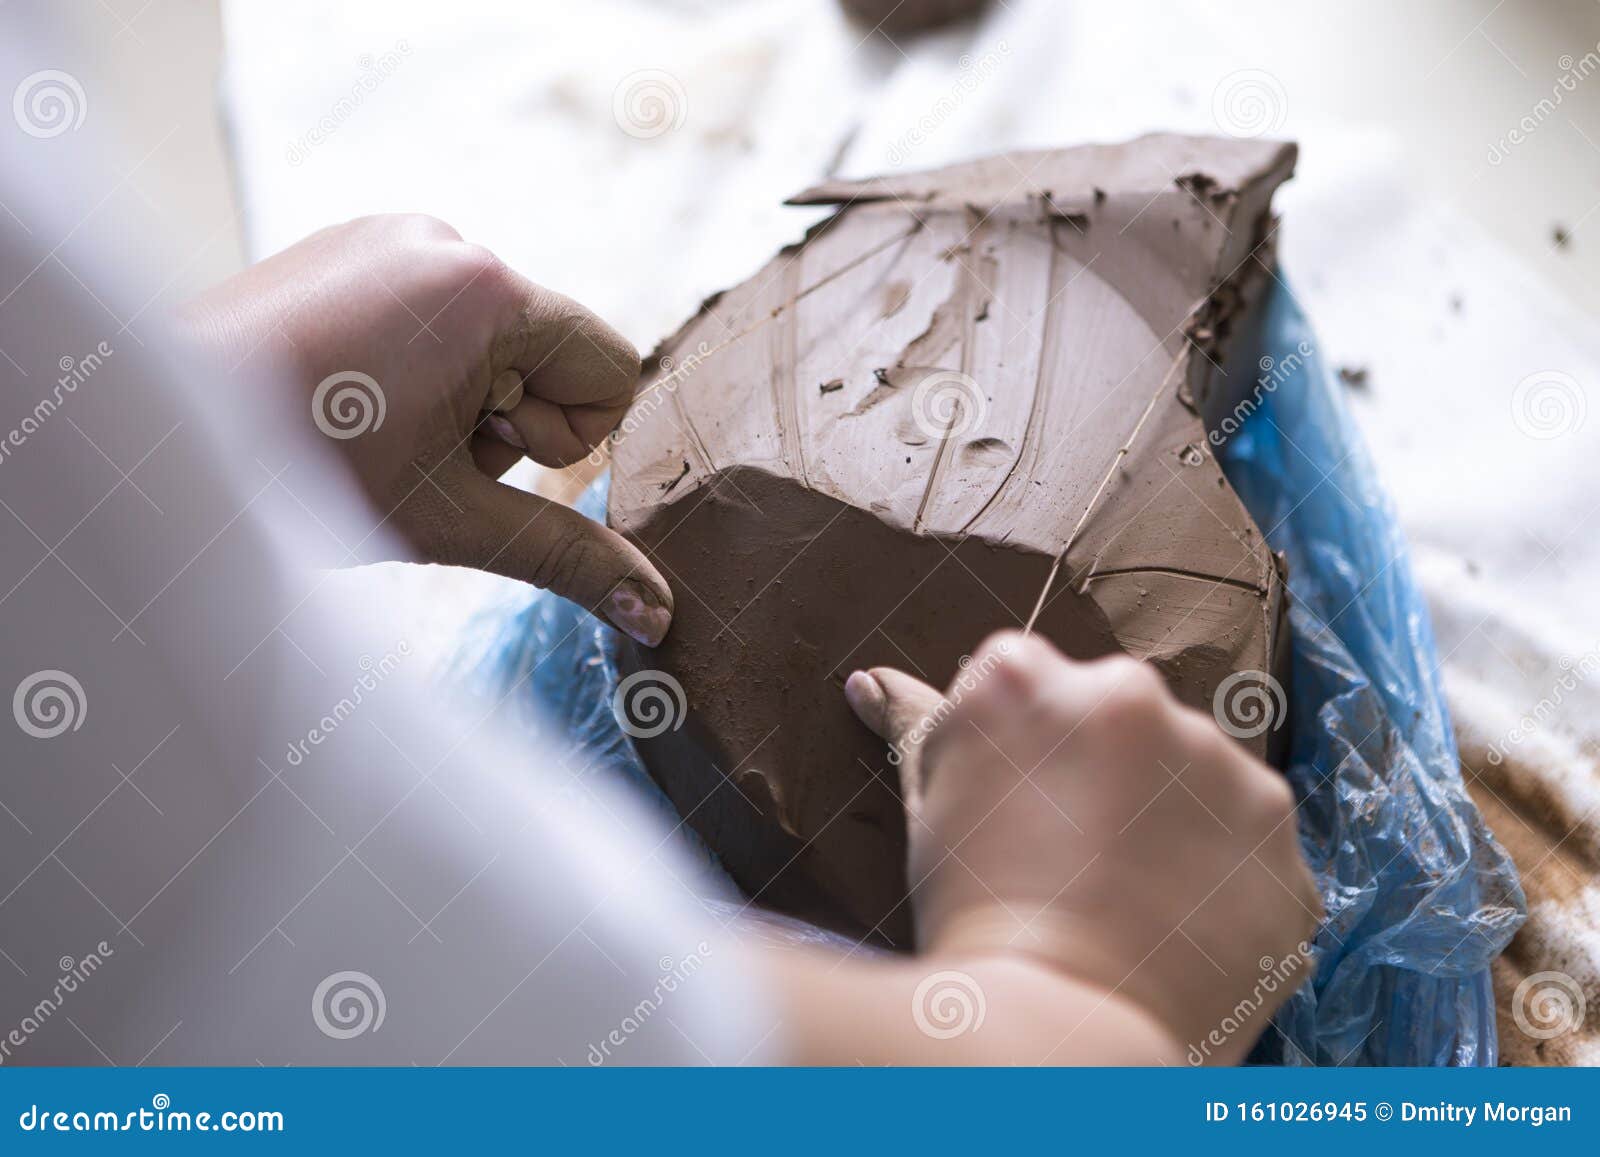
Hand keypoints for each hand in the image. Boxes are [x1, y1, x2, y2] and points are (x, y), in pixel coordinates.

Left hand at [178, 214, 670, 645]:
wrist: (154, 432)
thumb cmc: (297, 473)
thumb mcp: (448, 521)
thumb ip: (565, 556)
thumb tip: (657, 611)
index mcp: (486, 290)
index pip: (612, 369)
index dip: (561, 437)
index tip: (476, 454)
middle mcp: (449, 240)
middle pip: (552, 356)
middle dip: (502, 418)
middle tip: (415, 447)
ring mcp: (396, 233)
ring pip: (497, 341)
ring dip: (461, 399)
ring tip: (376, 426)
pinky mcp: (358, 243)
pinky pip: (442, 314)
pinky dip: (422, 367)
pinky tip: (355, 397)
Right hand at [844, 632, 1318, 1062]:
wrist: (1055, 1032)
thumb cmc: (969, 916)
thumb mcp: (928, 808)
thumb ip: (913, 723)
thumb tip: (870, 682)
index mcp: (1028, 677)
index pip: (1030, 683)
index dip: (1023, 751)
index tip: (1016, 809)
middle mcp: (1131, 695)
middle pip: (1120, 719)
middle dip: (1106, 773)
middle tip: (1070, 859)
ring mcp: (1219, 766)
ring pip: (1195, 776)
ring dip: (1173, 821)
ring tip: (1129, 902)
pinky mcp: (1280, 839)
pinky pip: (1251, 847)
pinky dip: (1224, 882)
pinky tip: (1179, 928)